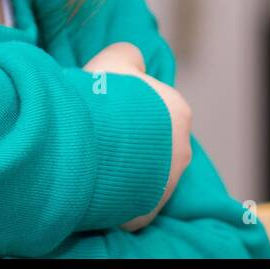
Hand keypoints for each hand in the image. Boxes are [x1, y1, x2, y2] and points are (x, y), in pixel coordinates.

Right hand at [82, 43, 192, 231]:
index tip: (111, 113)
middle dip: (134, 145)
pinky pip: (130, 206)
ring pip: (146, 179)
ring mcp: (166, 187)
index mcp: (179, 113)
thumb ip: (129, 55)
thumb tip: (133, 59)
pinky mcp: (146, 213)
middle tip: (102, 139)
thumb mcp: (114, 59)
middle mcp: (181, 152)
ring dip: (126, 173)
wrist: (88, 142)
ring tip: (96, 164)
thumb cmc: (104, 97)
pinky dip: (116, 199)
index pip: (160, 112)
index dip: (133, 111)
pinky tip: (96, 187)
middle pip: (156, 148)